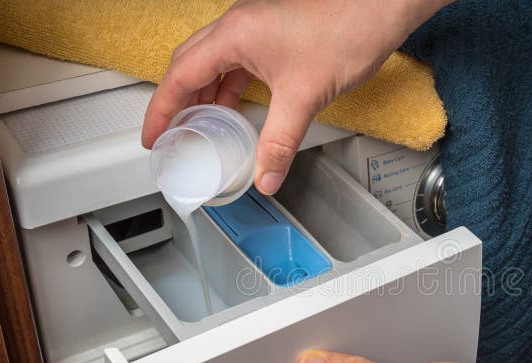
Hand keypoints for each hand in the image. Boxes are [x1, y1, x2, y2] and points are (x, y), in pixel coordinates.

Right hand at [141, 0, 450, 194]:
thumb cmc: (346, 31)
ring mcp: (255, 26)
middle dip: (175, 101)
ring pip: (213, 62)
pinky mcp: (273, 32)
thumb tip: (266, 176)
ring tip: (198, 124)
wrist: (379, 8)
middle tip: (169, 132)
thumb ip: (279, 142)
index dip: (162, 110)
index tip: (152, 135)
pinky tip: (235, 105)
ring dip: (202, 92)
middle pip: (189, 65)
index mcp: (234, 35)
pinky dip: (228, 85)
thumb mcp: (304, 97)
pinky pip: (237, 60)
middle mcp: (238, 26)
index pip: (180, 76)